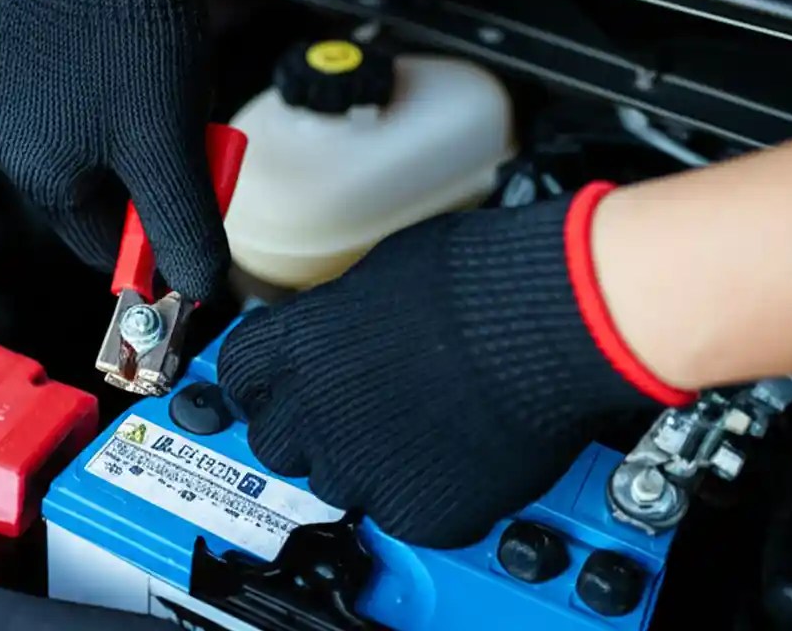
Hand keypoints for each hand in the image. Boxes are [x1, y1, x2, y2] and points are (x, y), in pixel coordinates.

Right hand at [0, 0, 226, 299]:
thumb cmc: (133, 30)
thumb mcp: (169, 147)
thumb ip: (184, 227)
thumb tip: (196, 288)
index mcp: (36, 175)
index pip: (101, 250)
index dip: (156, 249)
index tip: (195, 232)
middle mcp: (9, 141)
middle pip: (97, 202)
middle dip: (153, 185)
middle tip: (195, 148)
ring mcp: (12, 95)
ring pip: (94, 155)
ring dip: (143, 146)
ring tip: (174, 101)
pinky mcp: (24, 58)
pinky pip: (79, 112)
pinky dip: (124, 109)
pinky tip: (150, 74)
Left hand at [218, 195, 658, 548]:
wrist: (554, 322)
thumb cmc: (482, 280)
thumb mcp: (379, 275)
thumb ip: (335, 320)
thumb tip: (332, 331)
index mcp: (296, 346)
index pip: (237, 376)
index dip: (264, 379)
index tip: (280, 382)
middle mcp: (313, 413)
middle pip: (274, 441)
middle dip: (308, 429)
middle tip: (356, 411)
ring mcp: (361, 469)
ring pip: (334, 484)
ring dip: (363, 464)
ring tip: (417, 430)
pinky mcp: (415, 511)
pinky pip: (399, 514)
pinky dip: (422, 493)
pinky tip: (453, 454)